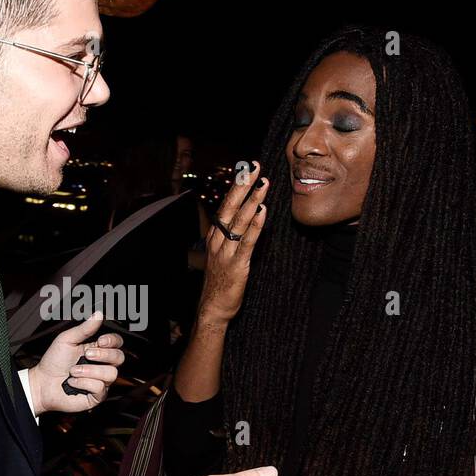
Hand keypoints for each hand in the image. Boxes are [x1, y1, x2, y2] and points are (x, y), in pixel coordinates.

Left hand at [30, 310, 124, 414]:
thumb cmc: (53, 362)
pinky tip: (73, 382)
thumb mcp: (67, 340)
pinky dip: (83, 383)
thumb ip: (84, 329)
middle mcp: (101, 365)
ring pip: (111, 374)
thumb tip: (98, 314)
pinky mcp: (96, 396)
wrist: (42, 383)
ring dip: (89, 371)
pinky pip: (100, 388)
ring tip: (73, 371)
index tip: (101, 340)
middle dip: (103, 355)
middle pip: (119, 358)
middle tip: (87, 355)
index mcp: (97, 350)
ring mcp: (100, 381)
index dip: (113, 341)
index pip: (117, 343)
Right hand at [198, 160, 268, 323]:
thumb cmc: (220, 282)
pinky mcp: (237, 265)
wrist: (212, 309)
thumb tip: (245, 220)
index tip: (245, 169)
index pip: (225, 205)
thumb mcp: (223, 255)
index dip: (235, 187)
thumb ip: (231, 237)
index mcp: (215, 236)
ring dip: (251, 200)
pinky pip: (247, 241)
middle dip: (242, 185)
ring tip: (263, 183)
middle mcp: (218, 240)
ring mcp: (226, 252)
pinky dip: (254, 225)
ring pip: (239, 221)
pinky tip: (262, 211)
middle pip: (229, 207)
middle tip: (253, 167)